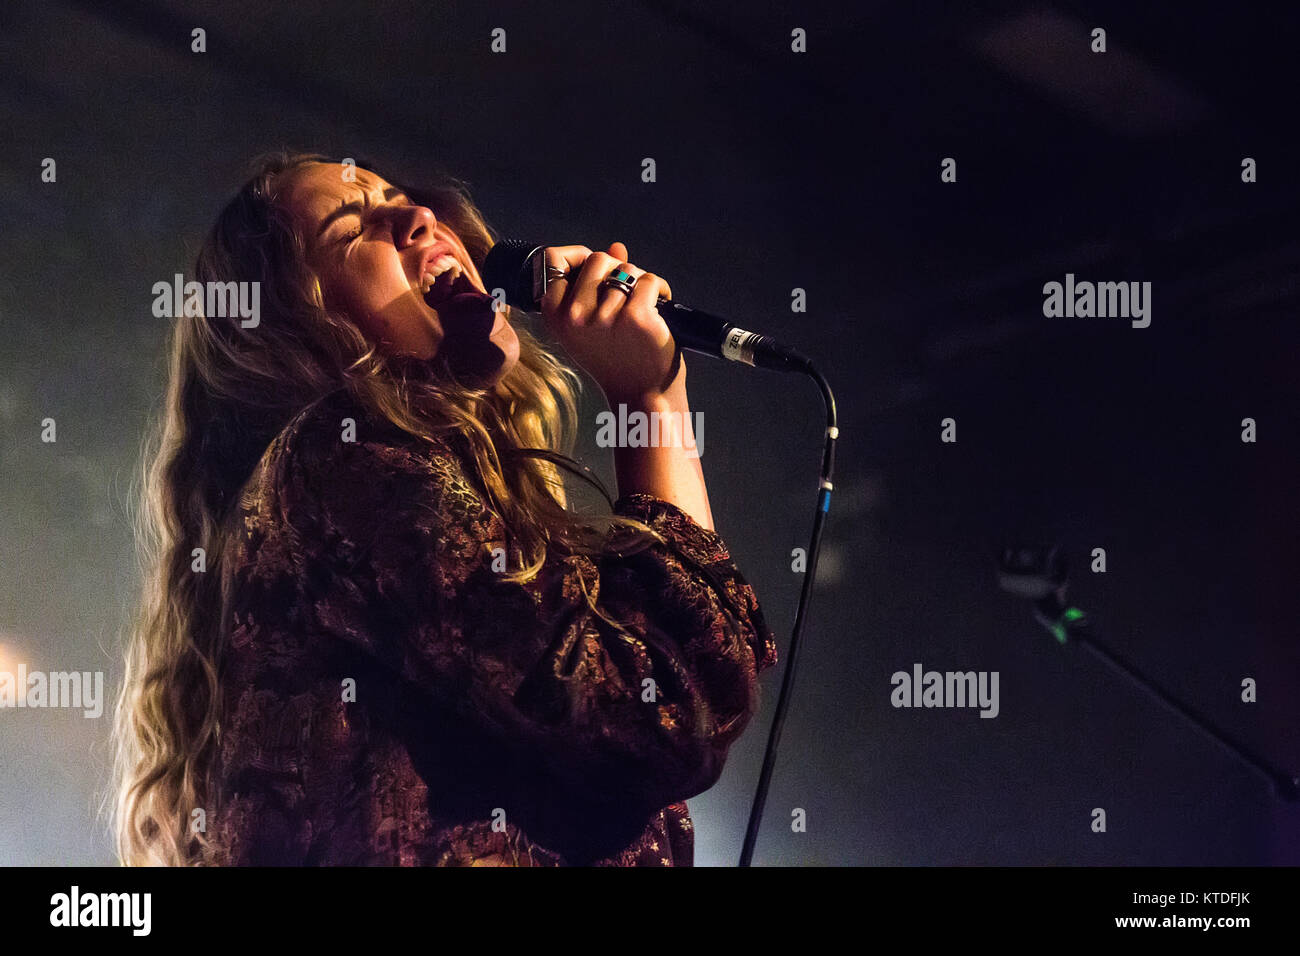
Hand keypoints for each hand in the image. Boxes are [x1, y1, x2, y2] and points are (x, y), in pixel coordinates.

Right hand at [538, 242, 682, 402]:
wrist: (641, 395)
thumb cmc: (616, 360)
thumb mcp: (591, 326)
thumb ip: (596, 285)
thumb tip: (616, 247)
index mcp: (555, 318)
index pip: (556, 262)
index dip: (580, 259)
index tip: (597, 273)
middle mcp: (575, 317)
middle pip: (597, 259)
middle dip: (617, 268)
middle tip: (627, 292)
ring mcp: (605, 317)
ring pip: (627, 269)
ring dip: (641, 281)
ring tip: (645, 305)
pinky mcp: (636, 317)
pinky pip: (649, 280)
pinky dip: (660, 288)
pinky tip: (661, 304)